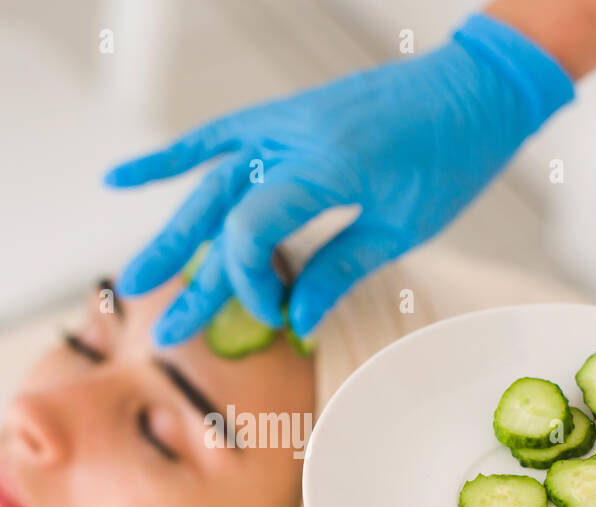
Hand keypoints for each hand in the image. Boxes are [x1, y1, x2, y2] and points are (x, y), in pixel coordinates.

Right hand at [104, 14, 573, 344]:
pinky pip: (212, 138)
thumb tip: (298, 321)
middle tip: (162, 330)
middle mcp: (290, 141)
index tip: (276, 314)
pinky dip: (168, 159)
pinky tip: (122, 179)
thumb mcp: (402, 227)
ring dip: (170, 236)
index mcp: (324, 167)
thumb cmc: (451, 157)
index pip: (251, 234)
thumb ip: (340, 270)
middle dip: (190, 280)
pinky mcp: (280, 116)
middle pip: (219, 218)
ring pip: (208, 186)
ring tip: (133, 280)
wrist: (474, 86)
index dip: (252, 284)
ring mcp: (279, 124)